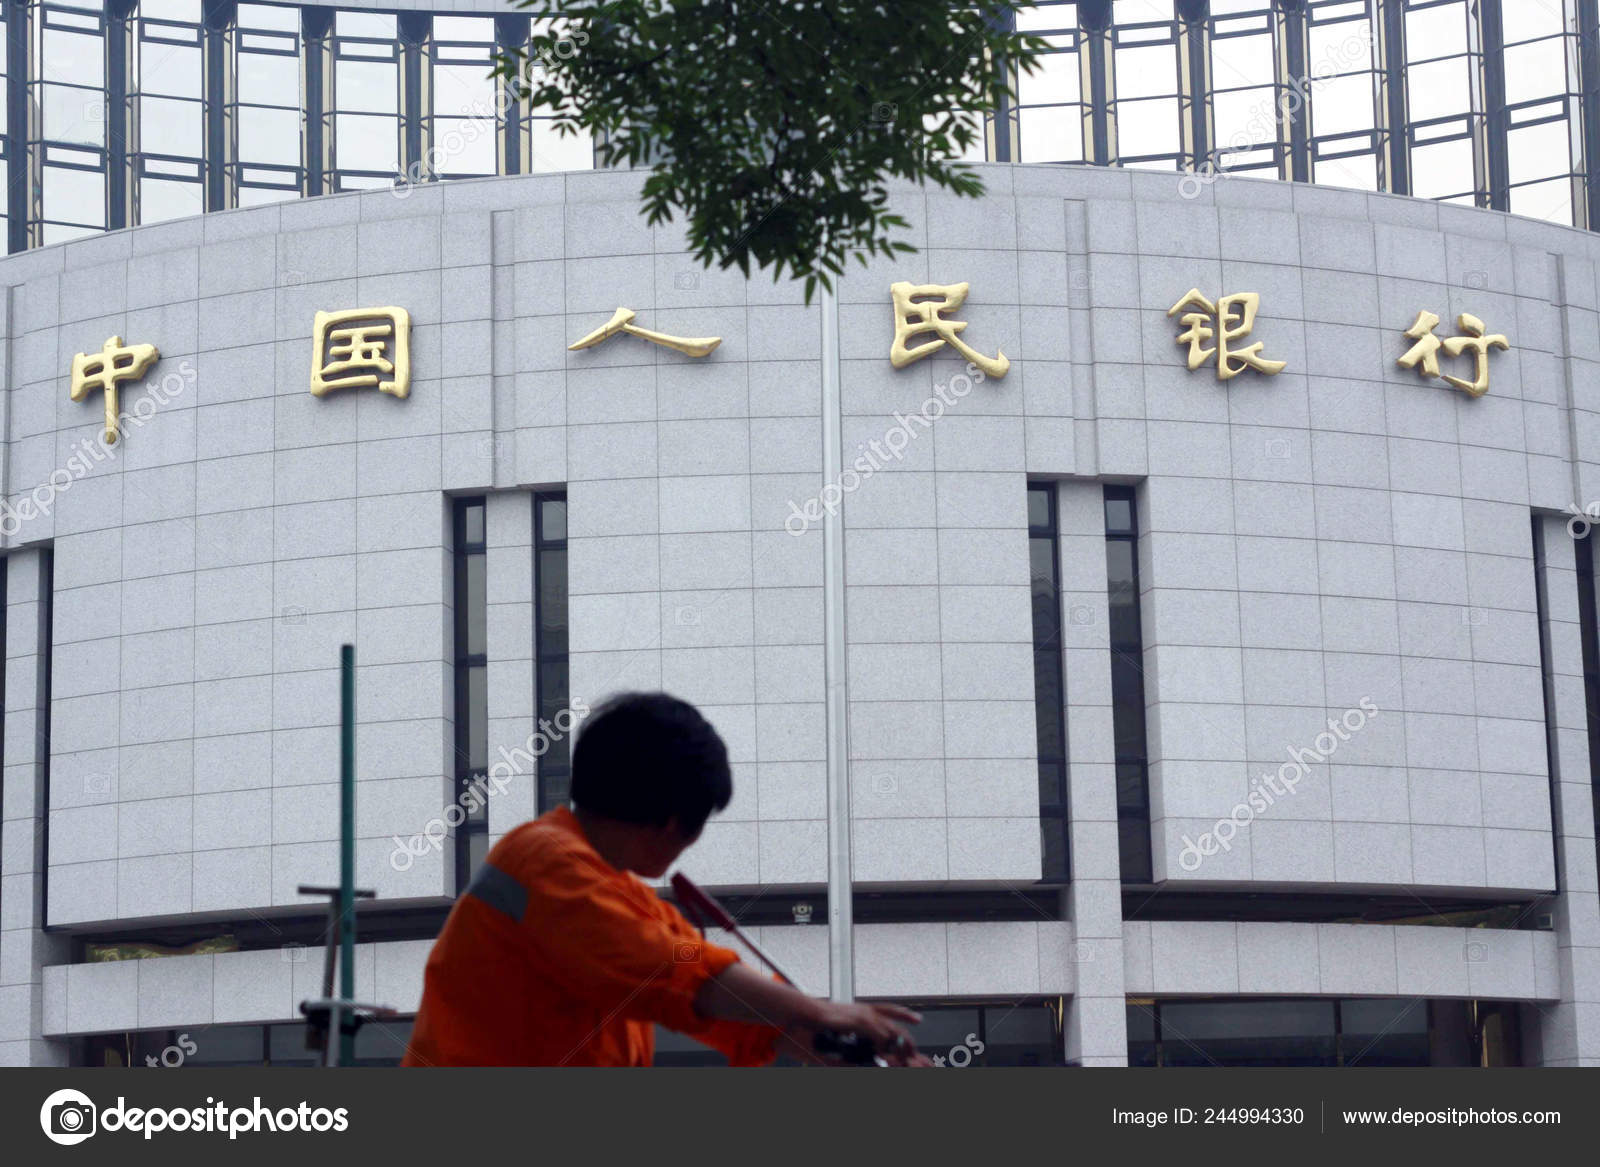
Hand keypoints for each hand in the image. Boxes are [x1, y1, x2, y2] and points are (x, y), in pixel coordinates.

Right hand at [787, 999, 922, 1065]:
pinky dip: (885, 1047)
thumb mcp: (843, 1024)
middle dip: (906, 1040)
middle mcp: (868, 1011)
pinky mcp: (860, 1022)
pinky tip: (886, 1056)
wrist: (809, 1013)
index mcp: (865, 1009)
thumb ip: (855, 1033)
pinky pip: (880, 1036)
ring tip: (904, 1059)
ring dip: (898, 1046)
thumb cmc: (822, 1019)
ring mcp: (865, 1015)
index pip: (890, 1009)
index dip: (905, 1014)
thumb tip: (862, 1045)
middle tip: (912, 1052)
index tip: (917, 1019)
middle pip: (895, 1025)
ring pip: (891, 1031)